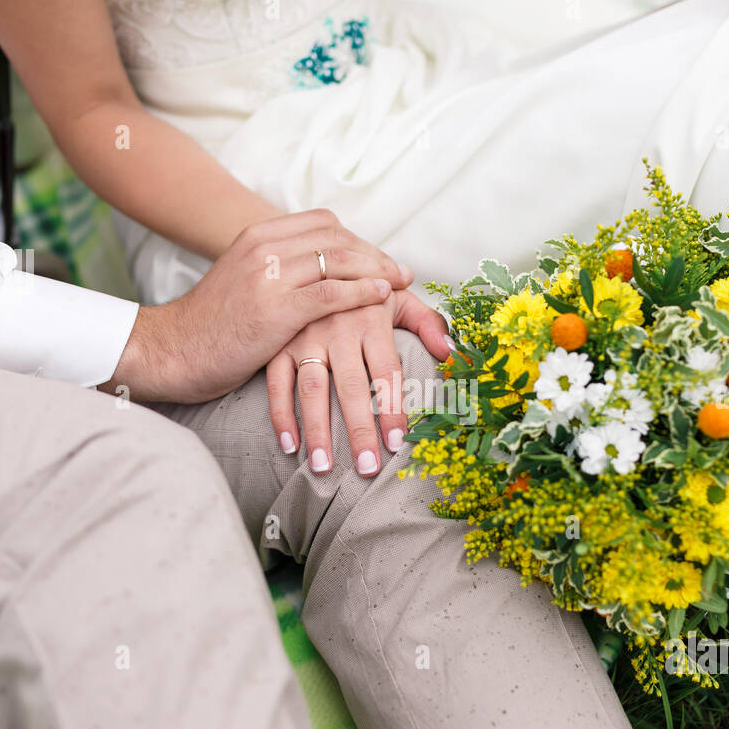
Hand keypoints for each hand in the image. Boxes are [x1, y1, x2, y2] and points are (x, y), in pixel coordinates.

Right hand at [100, 209, 413, 402]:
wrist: (172, 350)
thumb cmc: (212, 326)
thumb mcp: (245, 282)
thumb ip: (278, 269)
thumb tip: (316, 272)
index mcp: (257, 236)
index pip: (324, 224)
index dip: (358, 240)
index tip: (379, 259)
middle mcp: (264, 246)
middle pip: (337, 237)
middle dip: (374, 253)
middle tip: (401, 272)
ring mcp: (269, 275)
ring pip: (338, 260)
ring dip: (377, 270)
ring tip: (401, 283)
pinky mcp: (275, 309)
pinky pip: (330, 292)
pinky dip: (362, 291)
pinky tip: (382, 296)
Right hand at [266, 289, 451, 476]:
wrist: (308, 260)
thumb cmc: (363, 289)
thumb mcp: (397, 297)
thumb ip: (427, 323)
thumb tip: (451, 355)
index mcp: (371, 318)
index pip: (387, 372)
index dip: (393, 408)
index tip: (398, 443)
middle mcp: (337, 327)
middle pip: (352, 386)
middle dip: (359, 430)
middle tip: (368, 467)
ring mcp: (304, 336)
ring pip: (312, 388)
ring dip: (317, 429)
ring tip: (324, 468)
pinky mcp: (277, 344)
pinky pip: (277, 383)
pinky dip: (280, 415)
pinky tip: (290, 446)